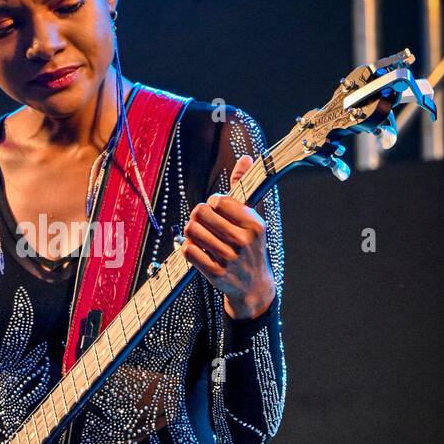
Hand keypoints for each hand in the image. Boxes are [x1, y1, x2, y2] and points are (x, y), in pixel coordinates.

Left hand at [180, 154, 275, 319]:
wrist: (254, 285)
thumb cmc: (251, 246)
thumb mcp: (252, 217)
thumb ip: (244, 187)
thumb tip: (247, 158)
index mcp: (254, 224)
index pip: (219, 200)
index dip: (213, 203)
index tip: (218, 210)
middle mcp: (243, 241)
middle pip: (201, 213)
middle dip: (198, 215)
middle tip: (203, 222)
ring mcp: (229, 259)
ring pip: (192, 231)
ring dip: (192, 232)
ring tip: (200, 236)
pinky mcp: (215, 274)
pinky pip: (188, 251)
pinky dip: (188, 248)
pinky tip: (196, 249)